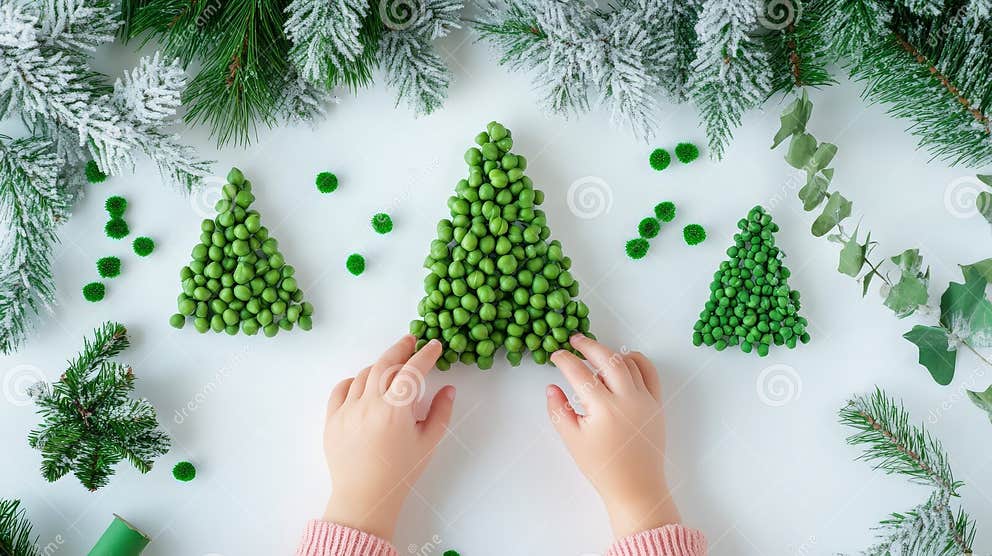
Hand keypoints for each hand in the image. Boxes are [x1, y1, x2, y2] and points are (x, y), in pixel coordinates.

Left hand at [321, 335, 454, 540]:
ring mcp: (347, 411)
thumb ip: (440, 412)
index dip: (425, 355)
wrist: (364, 497)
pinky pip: (340, 390)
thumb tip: (448, 388)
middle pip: (384, 364)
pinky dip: (353, 381)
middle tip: (411, 341)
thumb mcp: (428, 443)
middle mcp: (369, 405)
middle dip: (400, 348)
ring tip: (391, 368)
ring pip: (363, 375)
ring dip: (380, 366)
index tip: (433, 346)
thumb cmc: (400, 473)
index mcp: (395, 410)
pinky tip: (362, 384)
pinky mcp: (331, 420)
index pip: (412, 371)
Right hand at [547, 334, 679, 539]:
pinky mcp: (657, 404)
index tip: (556, 356)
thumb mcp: (572, 440)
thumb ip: (558, 411)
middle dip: (588, 346)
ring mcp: (645, 400)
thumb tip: (551, 386)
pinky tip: (624, 358)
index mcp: (603, 409)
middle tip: (574, 341)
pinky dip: (637, 360)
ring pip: (628, 363)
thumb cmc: (602, 467)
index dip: (565, 360)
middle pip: (607, 359)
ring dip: (610, 352)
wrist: (636, 487)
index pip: (580, 374)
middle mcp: (627, 399)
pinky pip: (650, 373)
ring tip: (594, 351)